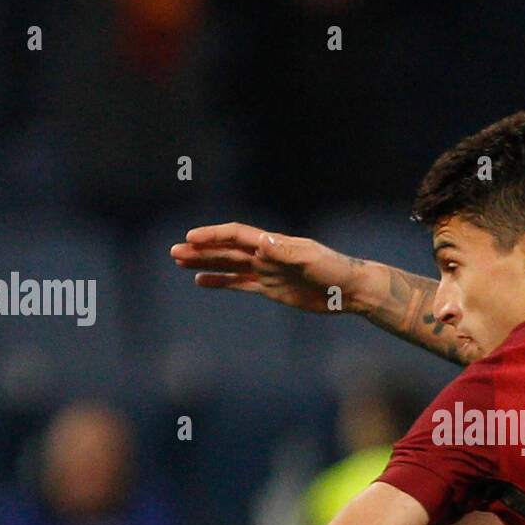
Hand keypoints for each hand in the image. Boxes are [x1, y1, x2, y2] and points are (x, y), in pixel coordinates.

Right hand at [171, 222, 381, 313]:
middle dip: (201, 250)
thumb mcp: (311, 260)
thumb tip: (262, 244)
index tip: (191, 237)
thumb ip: (286, 252)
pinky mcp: (271, 288)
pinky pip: (240, 284)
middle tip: (174, 252)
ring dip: (205, 263)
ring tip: (180, 262)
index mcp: (273, 243)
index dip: (213, 235)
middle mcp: (266, 254)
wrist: (350, 289)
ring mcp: (267, 271)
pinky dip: (221, 282)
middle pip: (226, 249)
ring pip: (229, 265)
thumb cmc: (335, 270)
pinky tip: (202, 281)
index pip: (237, 235)